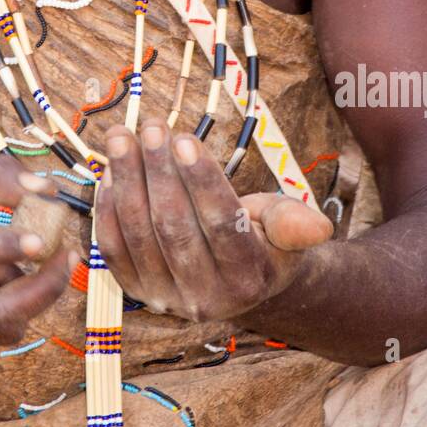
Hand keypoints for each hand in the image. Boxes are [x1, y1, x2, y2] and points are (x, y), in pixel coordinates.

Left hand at [95, 117, 333, 323]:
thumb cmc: (263, 238)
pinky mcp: (136, 291)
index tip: (184, 138)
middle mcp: (205, 297)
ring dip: (127, 182)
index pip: (222, 224)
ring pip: (140, 235)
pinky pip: (114, 249)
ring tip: (121, 138)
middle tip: (149, 127)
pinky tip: (109, 172)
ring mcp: (166, 298)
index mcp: (248, 278)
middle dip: (158, 172)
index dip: (201, 181)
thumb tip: (318, 227)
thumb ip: (294, 223)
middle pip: (176, 227)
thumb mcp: (286, 227)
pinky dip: (107, 210)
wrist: (236, 281)